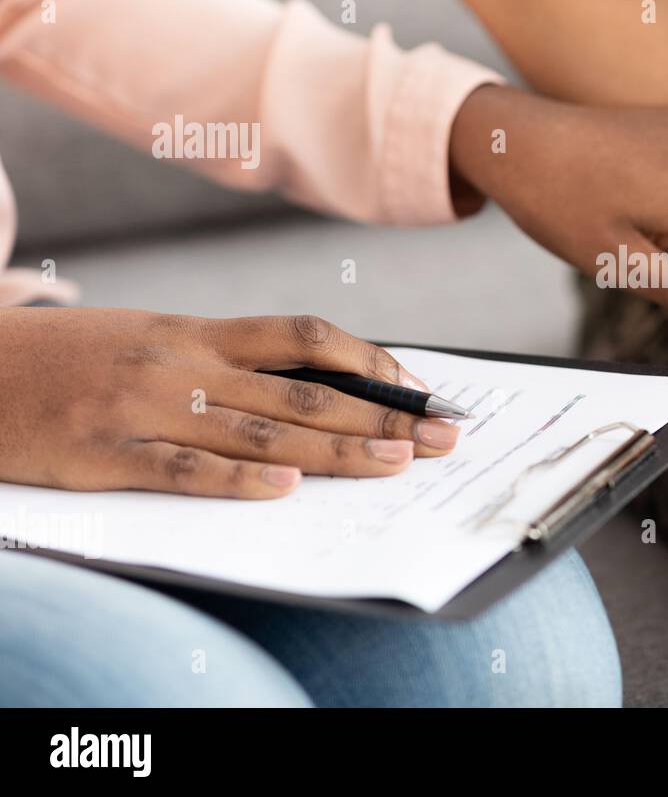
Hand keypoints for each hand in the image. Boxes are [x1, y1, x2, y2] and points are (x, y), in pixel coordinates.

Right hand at [0, 308, 460, 498]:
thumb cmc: (72, 358)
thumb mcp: (153, 338)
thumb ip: (222, 359)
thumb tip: (308, 385)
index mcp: (197, 332)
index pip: (305, 337)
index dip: (370, 359)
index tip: (418, 387)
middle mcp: (183, 364)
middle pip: (302, 390)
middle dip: (380, 416)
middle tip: (440, 437)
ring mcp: (145, 408)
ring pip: (260, 429)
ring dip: (336, 449)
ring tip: (395, 464)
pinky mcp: (104, 454)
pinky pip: (182, 468)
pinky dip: (236, 479)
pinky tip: (285, 488)